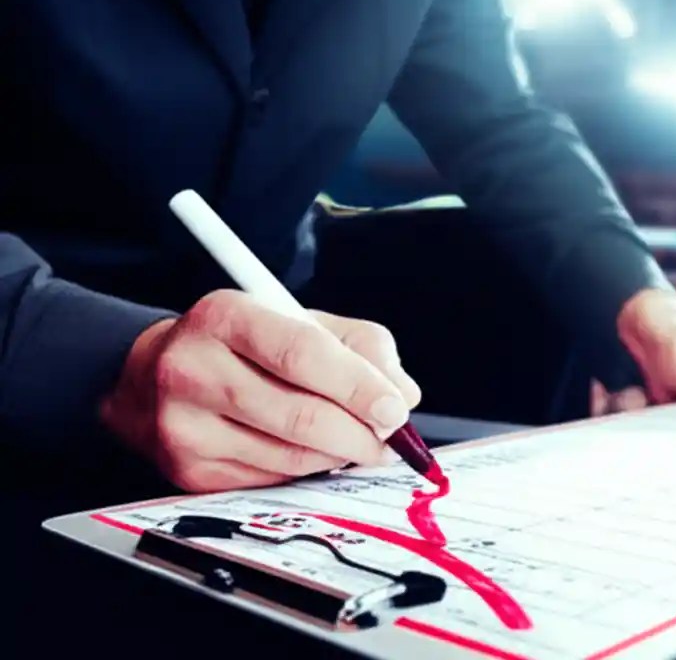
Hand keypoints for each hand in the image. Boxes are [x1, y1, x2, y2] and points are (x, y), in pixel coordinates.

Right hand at [100, 290, 421, 491]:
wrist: (149, 376)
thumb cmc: (241, 344)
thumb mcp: (299, 321)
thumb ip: (362, 347)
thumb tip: (404, 395)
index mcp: (225, 316)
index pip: (303, 355)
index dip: (360, 387)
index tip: (397, 409)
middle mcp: (193, 369)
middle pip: (301, 416)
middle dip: (362, 433)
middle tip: (392, 438)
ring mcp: (184, 426)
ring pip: (292, 456)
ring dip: (342, 455)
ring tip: (360, 442)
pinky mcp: (189, 471)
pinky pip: (274, 480)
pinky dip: (310, 469)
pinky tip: (316, 451)